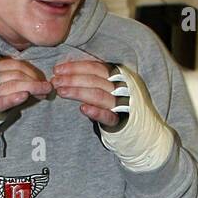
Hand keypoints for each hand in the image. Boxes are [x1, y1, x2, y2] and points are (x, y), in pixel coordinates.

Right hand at [0, 47, 48, 167]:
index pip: (13, 63)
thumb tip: (25, 78)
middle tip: (46, 87)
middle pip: (17, 73)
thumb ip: (0, 77)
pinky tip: (26, 97)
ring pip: (14, 84)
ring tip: (44, 91)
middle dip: (34, 79)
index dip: (30, 70)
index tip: (40, 78)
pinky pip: (3, 99)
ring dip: (32, 87)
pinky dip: (16, 97)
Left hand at [53, 58, 174, 171]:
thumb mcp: (108, 87)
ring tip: (61, 91)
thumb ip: (93, 77)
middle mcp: (121, 87)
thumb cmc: (119, 105)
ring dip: (78, 92)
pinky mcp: (122, 121)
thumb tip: (67, 66)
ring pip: (98, 95)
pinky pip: (108, 116)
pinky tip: (82, 109)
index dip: (76, 67)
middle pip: (94, 80)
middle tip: (55, 81)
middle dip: (72, 78)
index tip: (58, 69)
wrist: (142, 130)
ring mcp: (123, 104)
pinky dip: (95, 112)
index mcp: (118, 75)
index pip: (95, 67)